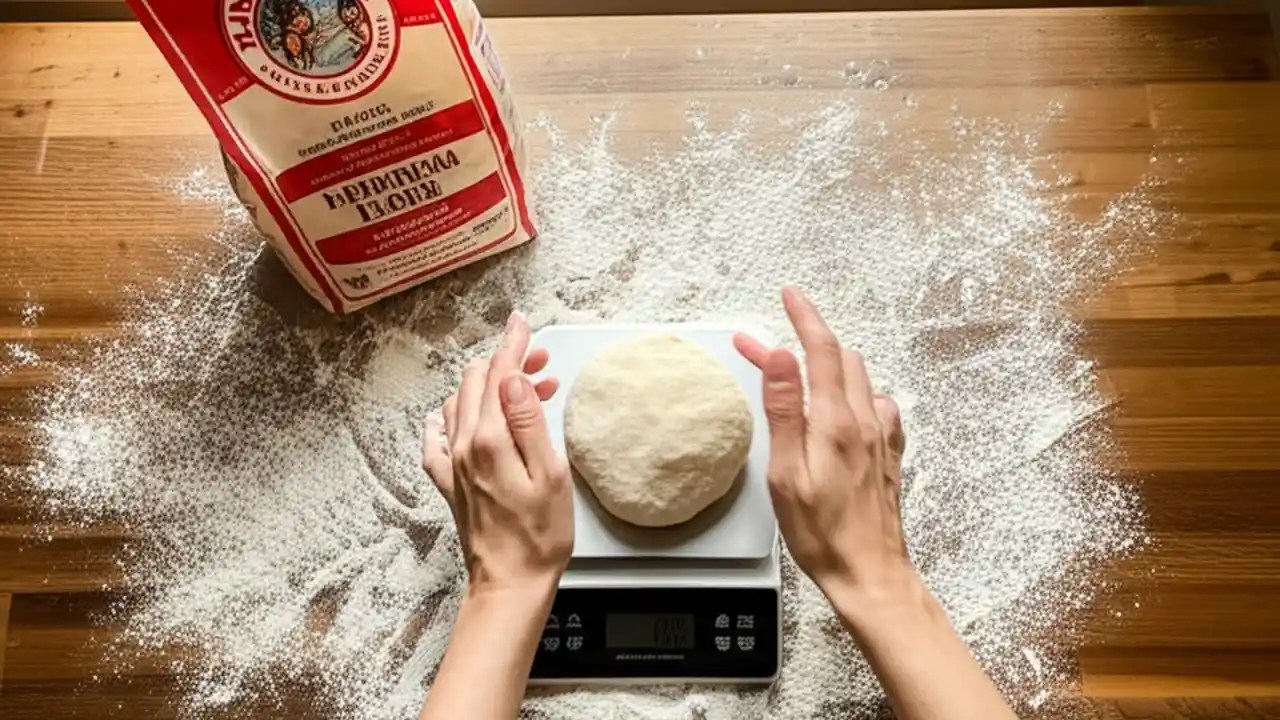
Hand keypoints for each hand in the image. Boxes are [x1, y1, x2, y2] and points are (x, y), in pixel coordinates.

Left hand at [422, 313, 572, 594]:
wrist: (510, 584)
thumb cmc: (538, 536)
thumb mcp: (549, 474)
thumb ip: (529, 421)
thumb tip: (514, 378)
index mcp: (489, 441)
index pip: (497, 375)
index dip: (512, 344)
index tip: (524, 323)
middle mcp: (462, 447)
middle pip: (477, 383)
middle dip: (506, 361)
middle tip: (540, 359)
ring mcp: (452, 464)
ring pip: (461, 403)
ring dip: (490, 386)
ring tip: (524, 388)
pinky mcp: (450, 482)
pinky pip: (439, 437)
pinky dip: (453, 417)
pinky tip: (461, 418)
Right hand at [734, 288, 911, 607]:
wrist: (870, 574)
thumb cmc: (823, 533)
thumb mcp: (787, 473)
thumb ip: (785, 410)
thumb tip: (782, 356)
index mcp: (836, 422)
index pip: (821, 349)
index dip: (804, 316)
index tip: (789, 295)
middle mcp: (865, 421)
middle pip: (838, 359)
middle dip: (804, 340)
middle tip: (766, 346)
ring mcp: (880, 437)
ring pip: (858, 378)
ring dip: (826, 365)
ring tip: (796, 374)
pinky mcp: (887, 454)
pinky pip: (875, 405)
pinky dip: (853, 392)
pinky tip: (842, 407)